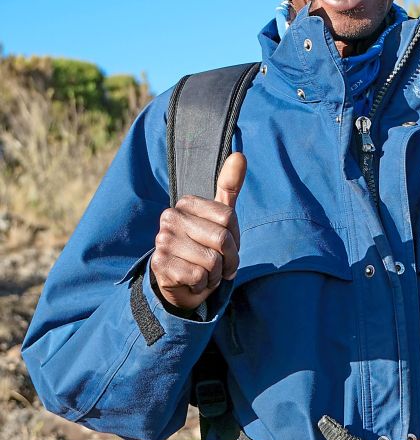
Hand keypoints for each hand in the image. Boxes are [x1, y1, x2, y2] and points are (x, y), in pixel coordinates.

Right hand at [150, 152, 246, 310]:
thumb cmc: (204, 246)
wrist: (181, 283)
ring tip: (205, 272)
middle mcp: (170, 218)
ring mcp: (163, 241)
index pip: (229, 217)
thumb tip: (239, 155)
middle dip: (229, 259)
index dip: (235, 238)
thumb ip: (229, 187)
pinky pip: (199, 276)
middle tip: (219, 265)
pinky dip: (203, 284)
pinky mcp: (160, 265)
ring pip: (212, 260)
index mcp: (185, 203)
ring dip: (216, 274)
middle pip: (222, 239)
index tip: (226, 245)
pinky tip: (193, 280)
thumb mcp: (219, 218)